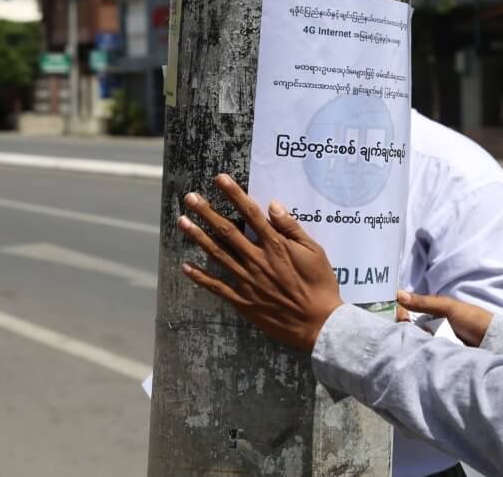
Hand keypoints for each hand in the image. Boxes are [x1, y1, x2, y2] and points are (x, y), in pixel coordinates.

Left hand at [177, 174, 343, 352]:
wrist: (318, 323)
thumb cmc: (320, 285)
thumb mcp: (315, 251)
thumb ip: (292, 228)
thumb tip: (273, 206)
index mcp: (275, 246)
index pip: (251, 213)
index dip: (234, 194)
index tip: (220, 179)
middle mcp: (257, 260)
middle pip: (227, 231)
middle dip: (207, 212)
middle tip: (190, 197)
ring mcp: (247, 281)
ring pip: (217, 254)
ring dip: (198, 237)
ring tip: (182, 222)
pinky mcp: (243, 301)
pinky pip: (217, 287)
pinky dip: (200, 277)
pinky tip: (185, 267)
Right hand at [396, 290, 494, 346]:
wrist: (492, 342)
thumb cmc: (472, 319)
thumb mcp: (448, 307)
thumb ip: (424, 302)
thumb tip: (398, 294)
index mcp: (431, 310)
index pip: (406, 310)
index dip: (400, 313)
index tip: (400, 319)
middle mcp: (429, 325)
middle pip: (407, 328)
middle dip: (405, 330)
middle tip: (411, 335)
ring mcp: (433, 341)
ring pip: (414, 341)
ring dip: (414, 342)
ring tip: (419, 344)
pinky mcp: (437, 355)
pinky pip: (423, 353)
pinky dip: (421, 353)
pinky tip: (420, 355)